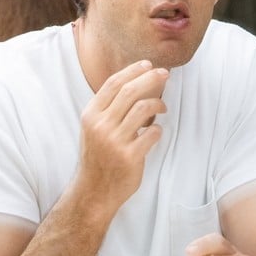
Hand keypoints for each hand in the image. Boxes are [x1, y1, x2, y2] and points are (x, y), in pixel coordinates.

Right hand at [76, 60, 168, 210]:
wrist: (93, 191)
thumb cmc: (98, 157)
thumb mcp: (93, 129)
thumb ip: (108, 109)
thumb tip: (134, 84)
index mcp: (90, 115)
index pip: (112, 84)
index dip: (132, 71)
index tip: (147, 64)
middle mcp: (100, 125)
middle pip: (129, 91)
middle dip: (150, 78)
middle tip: (165, 74)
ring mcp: (114, 141)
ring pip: (142, 108)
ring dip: (158, 104)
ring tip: (163, 108)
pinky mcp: (129, 156)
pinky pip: (152, 133)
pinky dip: (158, 130)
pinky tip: (155, 132)